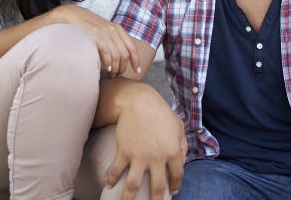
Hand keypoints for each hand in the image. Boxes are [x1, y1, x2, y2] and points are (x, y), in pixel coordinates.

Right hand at [52, 5, 139, 77]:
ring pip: (117, 56)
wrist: (71, 15)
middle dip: (123, 68)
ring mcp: (105, 32)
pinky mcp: (96, 36)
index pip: (132, 47)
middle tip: (117, 75)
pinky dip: (108, 64)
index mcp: (118, 29)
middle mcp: (114, 30)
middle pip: (125, 54)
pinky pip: (107, 53)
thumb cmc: (86, 27)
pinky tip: (106, 69)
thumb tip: (117, 58)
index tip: (137, 71)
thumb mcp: (103, 30)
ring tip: (111, 74)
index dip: (136, 60)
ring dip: (115, 68)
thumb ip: (111, 40)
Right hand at [106, 82, 187, 198]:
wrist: (138, 102)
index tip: (172, 191)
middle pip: (157, 188)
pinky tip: (108, 185)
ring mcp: (139, 156)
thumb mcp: (178, 126)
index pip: (177, 176)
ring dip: (128, 199)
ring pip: (133, 186)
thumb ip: (182, 144)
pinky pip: (116, 171)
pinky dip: (110, 179)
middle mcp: (157, 157)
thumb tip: (182, 159)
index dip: (175, 186)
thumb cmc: (160, 112)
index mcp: (173, 151)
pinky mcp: (124, 152)